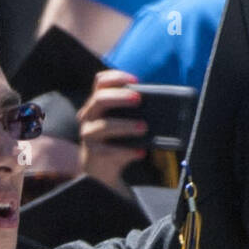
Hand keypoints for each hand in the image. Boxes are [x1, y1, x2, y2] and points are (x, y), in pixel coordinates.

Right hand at [78, 70, 148, 195]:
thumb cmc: (115, 141)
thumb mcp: (121, 124)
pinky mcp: (93, 154)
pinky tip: (141, 152)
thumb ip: (132, 113)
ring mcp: (89, 136)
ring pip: (105, 126)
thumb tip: (160, 106)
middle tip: (139, 99)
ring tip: (143, 127)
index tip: (135, 79)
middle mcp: (89, 116)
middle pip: (100, 99)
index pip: (100, 82)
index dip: (116, 77)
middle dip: (120, 97)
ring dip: (126, 125)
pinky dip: (128, 151)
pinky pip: (111, 151)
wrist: (100, 172)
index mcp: (96, 104)